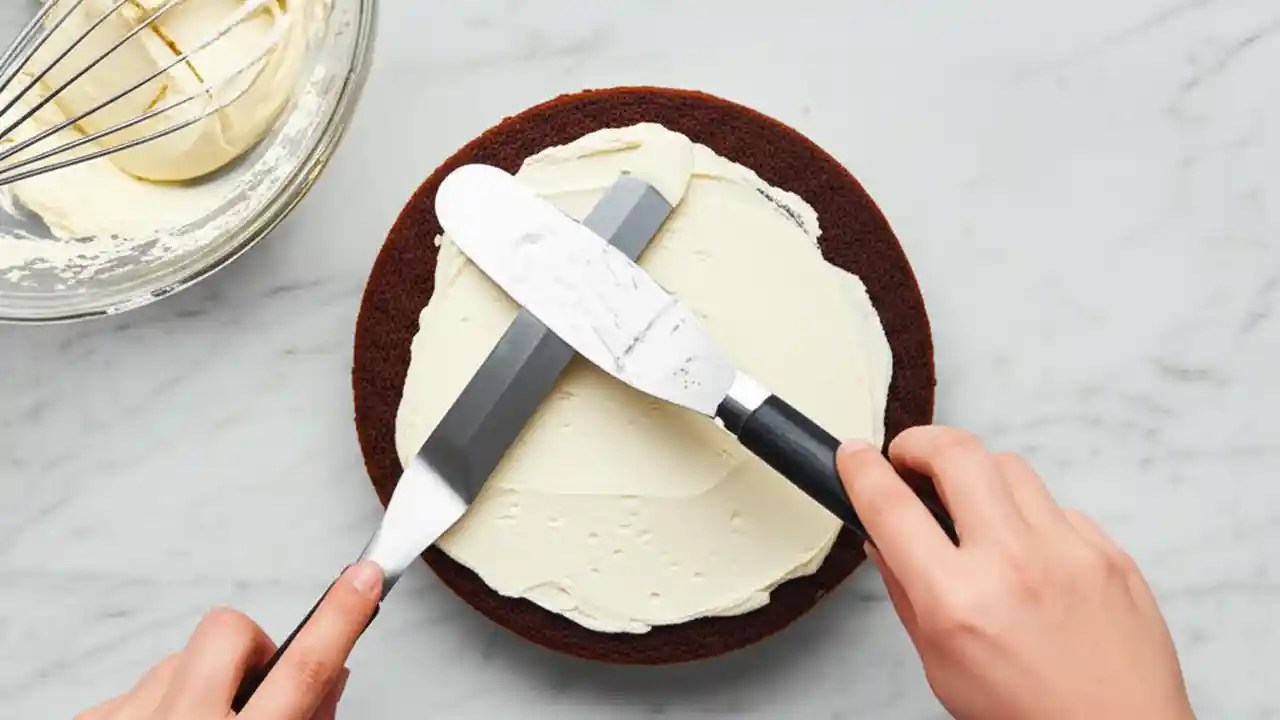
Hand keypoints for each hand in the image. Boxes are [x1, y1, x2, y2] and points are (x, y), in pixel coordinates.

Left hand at [77, 562, 382, 719]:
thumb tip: (329, 676)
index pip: (305, 670)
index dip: (341, 617)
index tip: (365, 577)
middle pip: (229, 634)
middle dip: (251, 650)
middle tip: (255, 692)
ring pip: (175, 662)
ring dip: (196, 691)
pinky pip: (135, 693)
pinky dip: (154, 714)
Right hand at [838, 427, 1192, 719]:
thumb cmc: (1027, 716)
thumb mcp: (940, 666)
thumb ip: (907, 594)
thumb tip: (883, 538)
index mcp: (958, 602)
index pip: (891, 506)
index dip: (861, 469)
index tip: (854, 455)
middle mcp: (1014, 564)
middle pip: (956, 453)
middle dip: (919, 442)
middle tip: (909, 459)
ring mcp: (1069, 552)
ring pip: (1009, 465)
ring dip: (975, 473)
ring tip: (969, 505)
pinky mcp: (1108, 552)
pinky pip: (1056, 506)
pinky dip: (1029, 516)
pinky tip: (1026, 551)